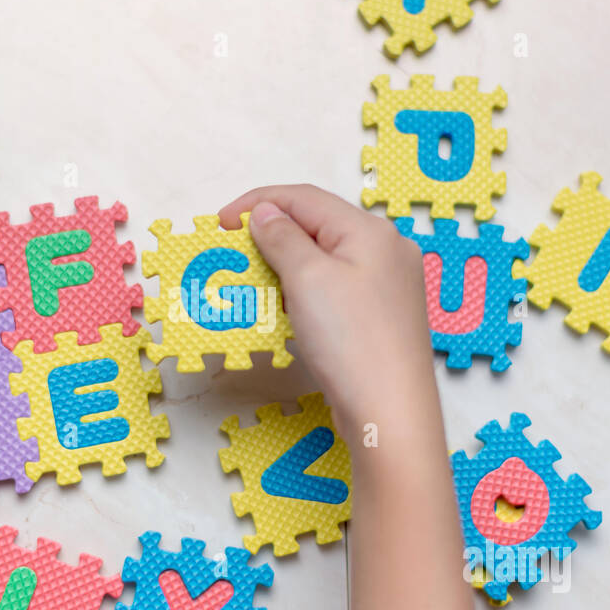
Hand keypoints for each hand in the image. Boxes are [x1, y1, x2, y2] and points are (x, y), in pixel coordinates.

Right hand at [219, 184, 434, 432]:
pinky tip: (288, 306)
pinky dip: (307, 288)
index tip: (220, 223)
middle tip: (234, 252)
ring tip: (254, 281)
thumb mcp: (307, 279)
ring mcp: (389, 284)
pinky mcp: (384, 316)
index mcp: (371, 231)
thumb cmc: (350, 341)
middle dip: (272, 233)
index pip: (305, 198)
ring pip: (327, 257)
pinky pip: (337, 286)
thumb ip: (282, 238)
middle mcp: (387, 250)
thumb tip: (265, 212)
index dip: (258, 203)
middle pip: (319, 225)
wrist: (390, 412)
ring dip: (287, 263)